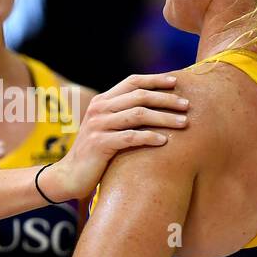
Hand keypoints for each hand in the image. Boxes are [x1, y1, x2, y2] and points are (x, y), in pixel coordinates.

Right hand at [40, 73, 187, 202]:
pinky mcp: (100, 144)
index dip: (155, 80)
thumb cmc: (95, 153)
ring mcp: (98, 126)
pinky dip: (149, 137)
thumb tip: (154, 107)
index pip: (132, 82)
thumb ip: (122, 115)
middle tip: (187, 104)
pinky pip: (130, 137)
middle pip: (139, 96)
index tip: (176, 82)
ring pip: (138, 115)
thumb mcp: (106, 128)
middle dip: (166, 99)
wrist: (68, 176)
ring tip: (184, 123)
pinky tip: (164, 141)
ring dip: (164, 118)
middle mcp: (99, 109)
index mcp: (102, 101)